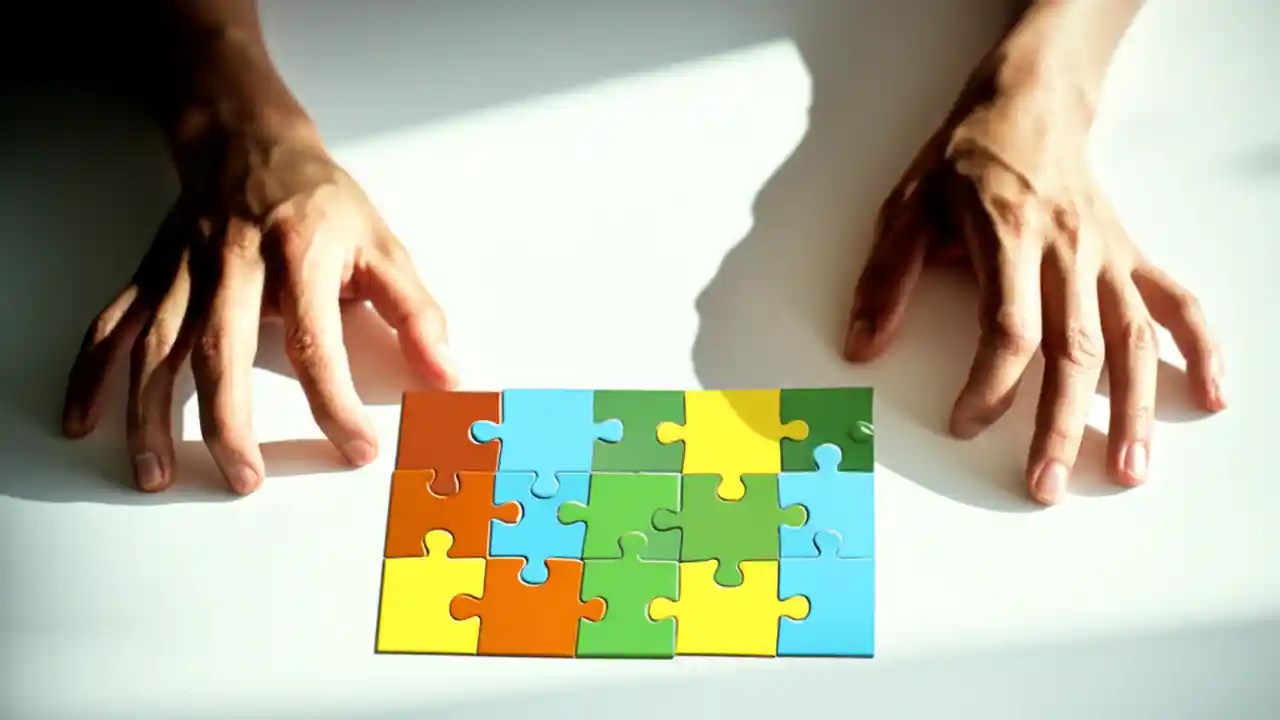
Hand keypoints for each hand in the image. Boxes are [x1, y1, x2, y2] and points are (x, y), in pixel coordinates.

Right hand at [61, 120, 457, 493]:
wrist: (247, 139)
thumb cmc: (322, 201)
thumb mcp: (383, 246)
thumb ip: (416, 314)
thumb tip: (447, 376)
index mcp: (301, 256)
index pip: (317, 341)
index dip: (336, 402)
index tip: (357, 450)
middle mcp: (234, 263)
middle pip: (220, 349)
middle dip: (227, 422)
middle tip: (243, 480)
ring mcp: (183, 270)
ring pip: (156, 346)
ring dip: (151, 414)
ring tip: (157, 474)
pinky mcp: (150, 275)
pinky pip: (112, 325)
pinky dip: (92, 374)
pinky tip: (85, 423)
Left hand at [844, 67, 1225, 504]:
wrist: (1028, 106)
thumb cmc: (964, 160)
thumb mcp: (906, 208)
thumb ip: (886, 280)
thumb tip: (862, 346)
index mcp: (1010, 239)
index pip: (1010, 330)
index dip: (989, 386)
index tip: (963, 424)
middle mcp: (1068, 252)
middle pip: (1074, 351)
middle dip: (1059, 424)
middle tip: (1045, 485)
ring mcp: (1106, 257)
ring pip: (1130, 341)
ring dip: (1133, 409)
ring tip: (1127, 469)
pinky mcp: (1129, 256)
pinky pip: (1175, 304)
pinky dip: (1200, 348)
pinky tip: (1212, 394)